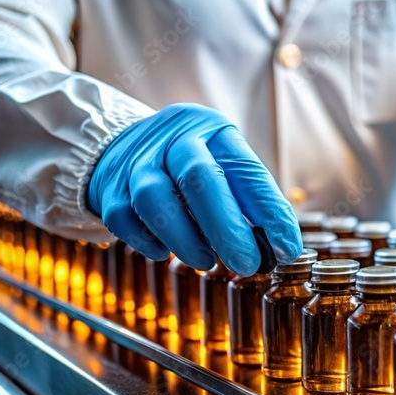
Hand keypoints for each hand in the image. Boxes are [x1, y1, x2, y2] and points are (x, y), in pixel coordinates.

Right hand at [87, 103, 300, 273]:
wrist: (124, 144)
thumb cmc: (189, 163)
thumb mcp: (224, 163)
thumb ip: (248, 200)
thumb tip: (278, 248)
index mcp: (213, 131)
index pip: (247, 170)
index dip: (270, 212)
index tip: (287, 248)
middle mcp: (173, 139)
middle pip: (199, 177)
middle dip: (227, 228)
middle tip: (247, 264)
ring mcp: (136, 162)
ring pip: (155, 199)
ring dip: (186, 239)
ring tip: (207, 261)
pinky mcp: (108, 188)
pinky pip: (124, 219)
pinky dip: (148, 242)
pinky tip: (166, 253)